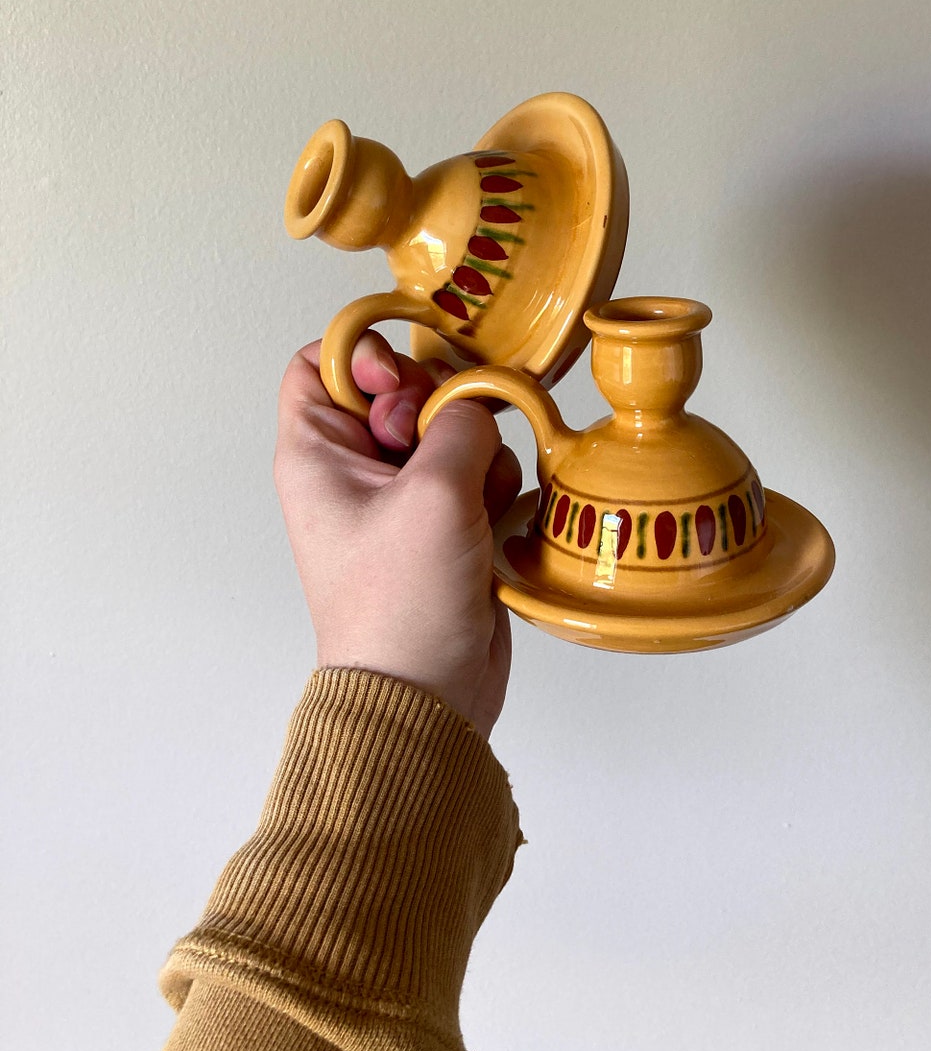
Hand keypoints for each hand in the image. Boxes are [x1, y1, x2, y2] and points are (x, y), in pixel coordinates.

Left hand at [273, 336, 521, 737]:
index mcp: (316, 455)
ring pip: (448, 427)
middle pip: (399, 388)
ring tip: (471, 503)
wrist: (429, 695)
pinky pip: (476, 469)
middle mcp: (353, 468)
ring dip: (477, 452)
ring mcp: (400, 495)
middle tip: (447, 446)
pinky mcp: (443, 521)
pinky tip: (492, 524)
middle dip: (439, 407)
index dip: (365, 355)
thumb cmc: (403, 608)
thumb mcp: (433, 495)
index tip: (404, 381)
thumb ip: (460, 424)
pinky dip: (494, 485)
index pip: (322, 362)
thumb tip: (478, 401)